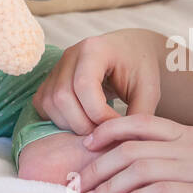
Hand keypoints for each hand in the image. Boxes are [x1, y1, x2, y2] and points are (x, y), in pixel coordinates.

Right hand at [31, 30, 163, 134]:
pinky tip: (82, 122)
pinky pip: (43, 105)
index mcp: (95, 49)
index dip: (99, 114)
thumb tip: (124, 144)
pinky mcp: (50, 80)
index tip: (118, 126)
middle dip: (83, 123)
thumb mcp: (149, 90)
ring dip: (71, 125)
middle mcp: (70, 55)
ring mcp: (57, 67)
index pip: (84, 85)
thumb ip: (139, 116)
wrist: (129, 52)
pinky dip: (59, 120)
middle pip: (62, 96)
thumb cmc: (141, 68)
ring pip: (50, 103)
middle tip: (106, 133)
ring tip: (96, 129)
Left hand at [76, 114, 192, 192]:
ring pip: (138, 169)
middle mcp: (187, 147)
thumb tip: (156, 155)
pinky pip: (160, 192)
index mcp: (189, 134)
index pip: (140, 122)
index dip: (109, 130)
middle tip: (79, 182)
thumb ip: (186, 148)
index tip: (88, 142)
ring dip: (109, 185)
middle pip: (130, 149)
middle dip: (99, 165)